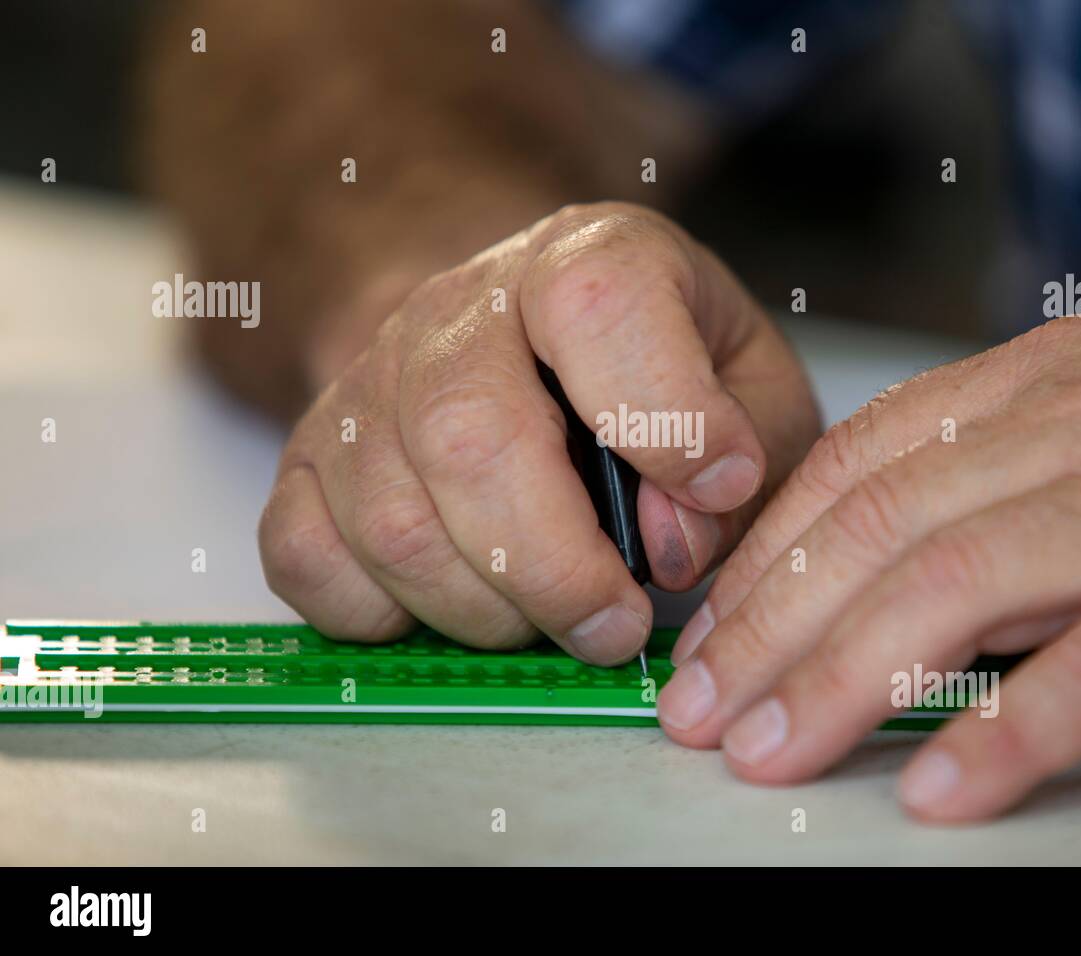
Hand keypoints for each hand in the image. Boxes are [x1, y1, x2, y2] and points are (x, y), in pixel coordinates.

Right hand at [258, 202, 819, 663]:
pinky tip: (456, 602)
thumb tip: (672, 543)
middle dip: (554, 567)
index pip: (598, 304)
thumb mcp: (750, 386)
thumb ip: (748, 458)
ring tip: (550, 615)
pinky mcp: (312, 454)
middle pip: (469, 437)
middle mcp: (459, 308)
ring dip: (484, 609)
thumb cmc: (652, 371)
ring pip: (391, 521)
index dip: (662, 415)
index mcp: (586, 257)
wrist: (517, 332)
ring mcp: (368, 380)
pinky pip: (306, 555)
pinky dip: (382, 614)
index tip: (718, 485)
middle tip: (617, 623)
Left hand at [656, 315, 1080, 820]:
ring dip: (840, 682)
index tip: (709, 632)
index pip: (858, 461)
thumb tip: (819, 582)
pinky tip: (933, 789)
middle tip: (702, 710)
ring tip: (771, 753)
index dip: (767, 556)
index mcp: (1040, 378)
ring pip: (956, 588)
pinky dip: (999, 737)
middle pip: (884, 525)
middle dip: (771, 630)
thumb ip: (966, 492)